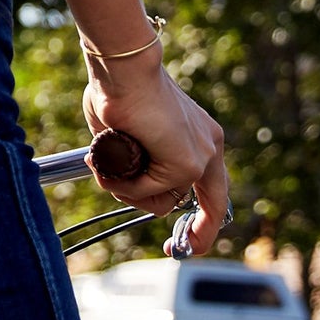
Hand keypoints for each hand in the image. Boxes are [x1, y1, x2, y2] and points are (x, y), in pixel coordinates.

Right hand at [83, 51, 229, 256]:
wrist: (124, 70)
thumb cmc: (120, 92)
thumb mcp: (131, 137)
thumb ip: (137, 164)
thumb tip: (122, 186)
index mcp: (201, 137)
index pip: (212, 187)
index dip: (203, 217)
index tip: (186, 238)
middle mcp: (209, 147)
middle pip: (212, 206)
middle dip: (196, 234)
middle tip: (174, 249)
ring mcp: (201, 157)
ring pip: (162, 200)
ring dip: (128, 191)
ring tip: (107, 164)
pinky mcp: (187, 164)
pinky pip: (148, 192)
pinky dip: (124, 183)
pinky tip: (114, 158)